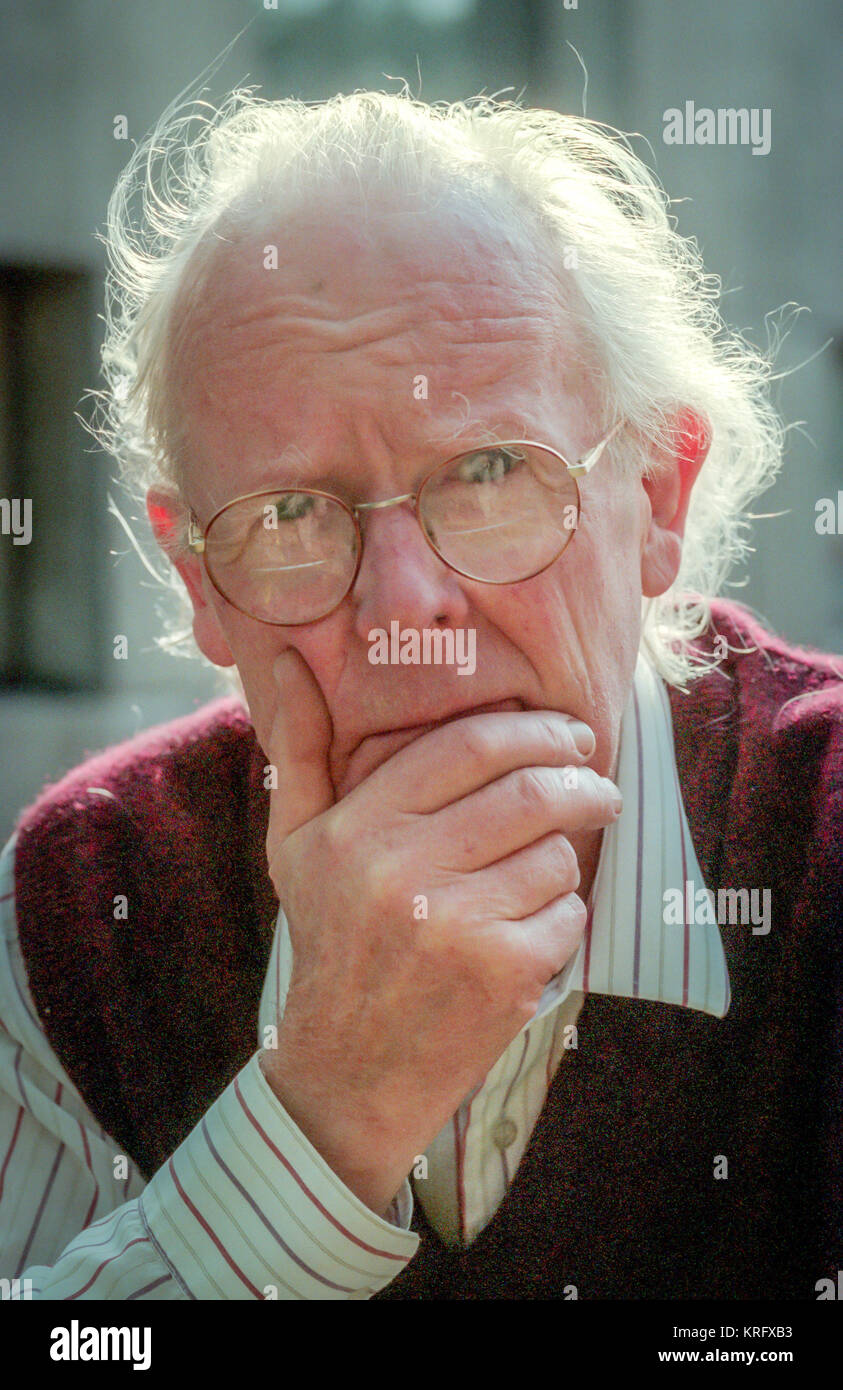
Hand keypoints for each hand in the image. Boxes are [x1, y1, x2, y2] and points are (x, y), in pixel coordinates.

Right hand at [261, 650, 620, 1215]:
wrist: (346, 1073)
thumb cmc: (330, 941)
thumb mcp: (296, 844)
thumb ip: (300, 749)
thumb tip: (283, 654)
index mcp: (357, 830)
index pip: (469, 746)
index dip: (533, 730)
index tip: (565, 735)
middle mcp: (404, 872)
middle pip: (530, 791)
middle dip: (582, 778)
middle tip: (597, 781)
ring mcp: (458, 926)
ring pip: (556, 853)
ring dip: (566, 854)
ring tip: (545, 866)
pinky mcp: (503, 976)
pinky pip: (568, 913)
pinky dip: (564, 914)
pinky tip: (529, 927)